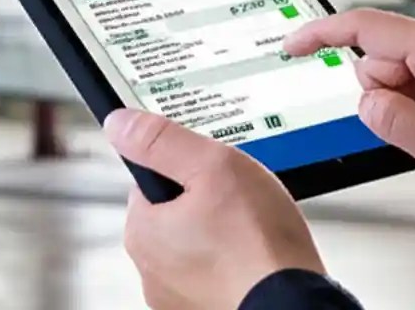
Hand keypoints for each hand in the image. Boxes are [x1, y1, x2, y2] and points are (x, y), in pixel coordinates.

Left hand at [104, 109, 324, 309]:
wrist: (294, 303)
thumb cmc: (258, 241)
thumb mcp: (212, 166)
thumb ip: (162, 141)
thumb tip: (120, 124)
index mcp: (142, 231)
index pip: (148, 181)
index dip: (185, 169)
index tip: (211, 172)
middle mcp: (150, 270)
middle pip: (173, 214)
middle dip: (204, 203)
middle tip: (239, 201)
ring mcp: (177, 297)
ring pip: (195, 245)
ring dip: (220, 235)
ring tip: (254, 231)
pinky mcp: (205, 309)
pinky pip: (215, 274)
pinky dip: (232, 265)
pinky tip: (256, 258)